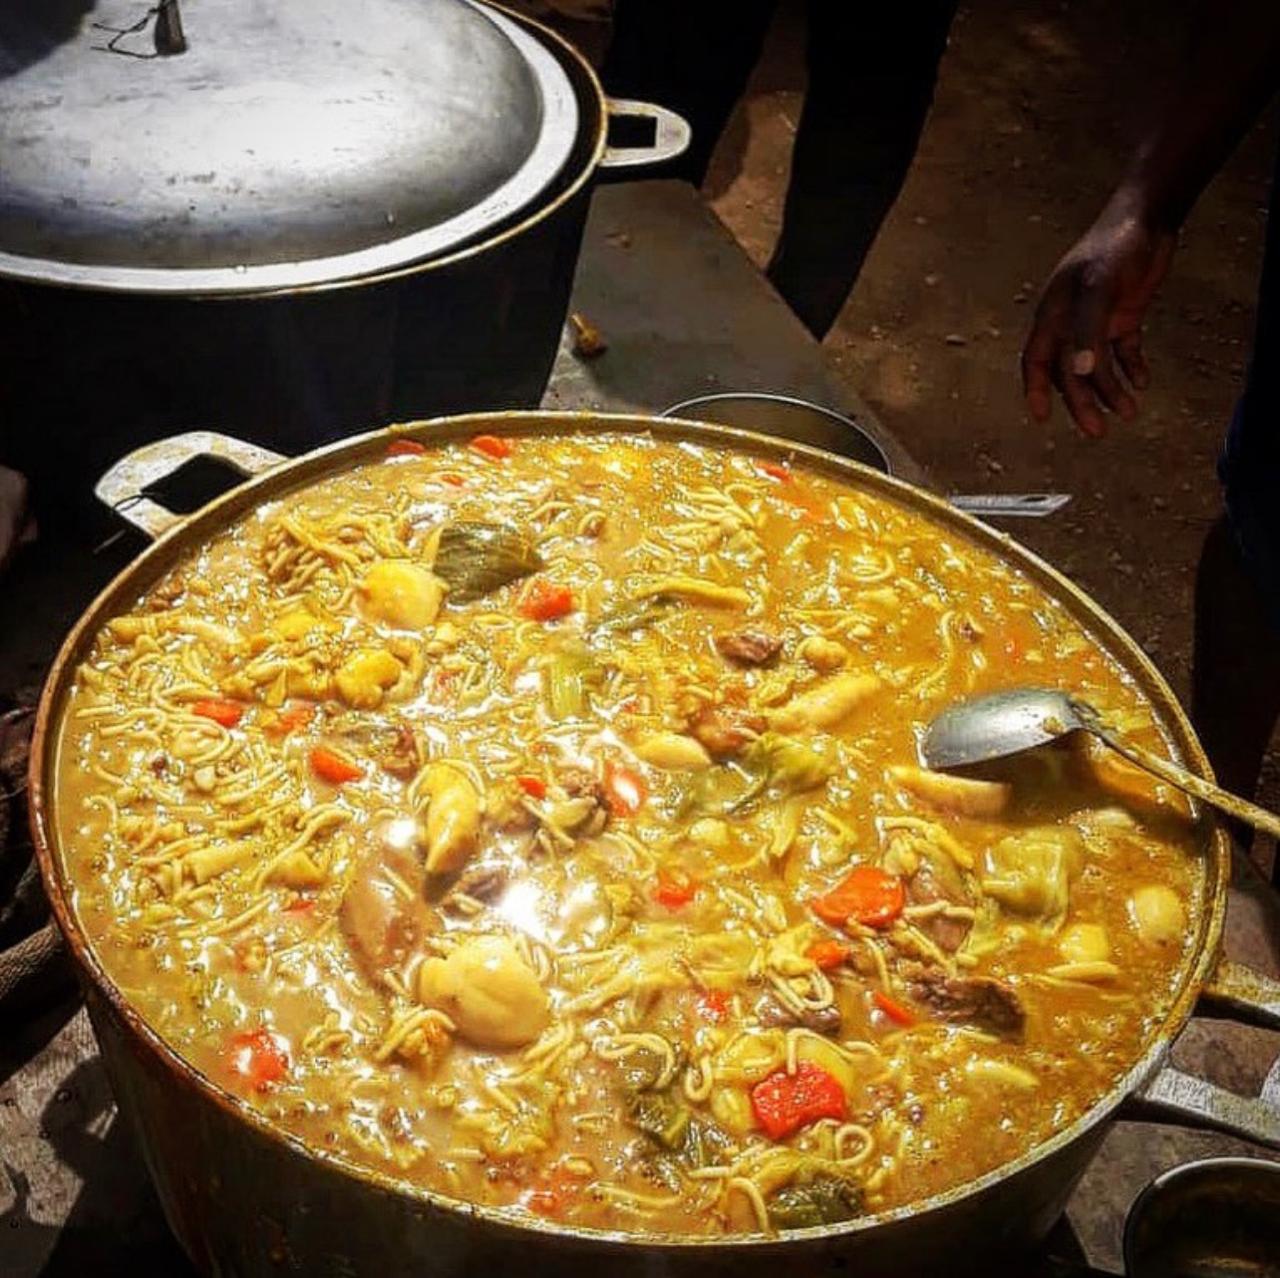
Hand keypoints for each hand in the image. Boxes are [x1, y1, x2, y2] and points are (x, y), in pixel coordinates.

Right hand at [1022, 196, 1175, 435]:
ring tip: (1129, 412)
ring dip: (1110, 389)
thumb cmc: (1115, 248)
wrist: (1149, 217)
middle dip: (1082, 402)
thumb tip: (1080, 373)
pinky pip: (1124, 350)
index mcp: (1053, 314)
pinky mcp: (1123, 315)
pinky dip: (1131, 367)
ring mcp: (1097, 320)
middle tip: (1098, 430)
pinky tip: (1142, 382)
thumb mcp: (1099, 288)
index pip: (1036, 360)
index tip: (1041, 419)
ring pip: (1097, 366)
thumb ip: (1088, 331)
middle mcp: (1071, 321)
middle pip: (1069, 371)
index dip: (1035, 390)